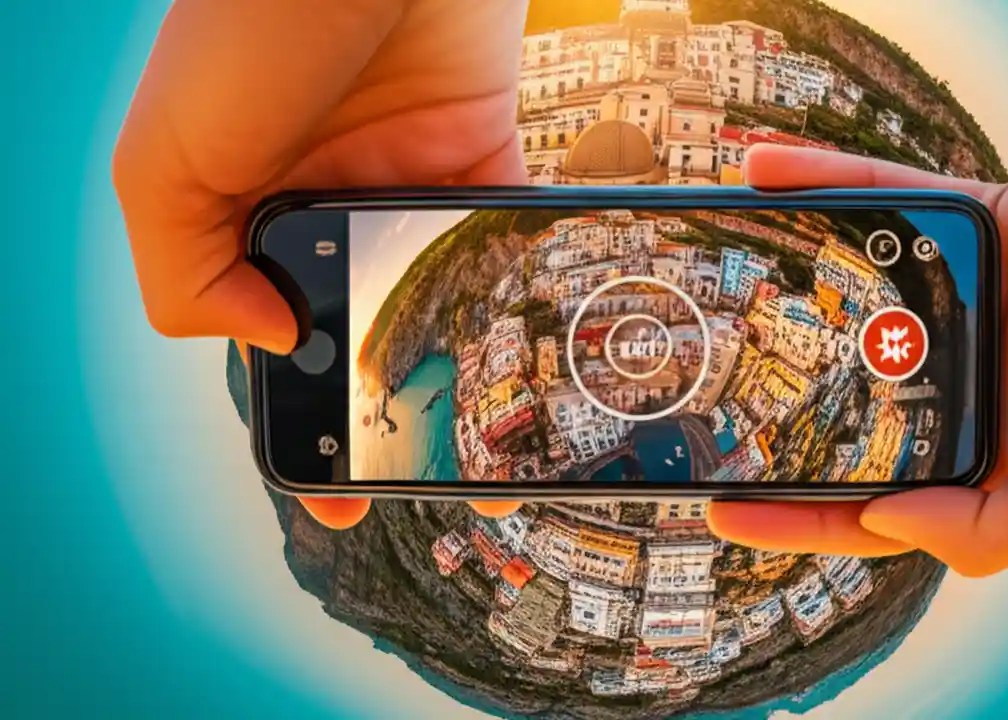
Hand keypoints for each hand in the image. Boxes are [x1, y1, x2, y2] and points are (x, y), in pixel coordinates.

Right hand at [116, 0, 529, 528]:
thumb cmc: (246, 29)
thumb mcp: (167, 161)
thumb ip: (186, 269)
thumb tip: (273, 345)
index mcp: (243, 218)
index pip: (272, 344)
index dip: (301, 427)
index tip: (332, 502)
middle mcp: (330, 208)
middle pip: (372, 331)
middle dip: (399, 409)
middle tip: (437, 480)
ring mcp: (409, 186)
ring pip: (446, 295)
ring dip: (473, 361)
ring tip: (505, 433)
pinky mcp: (482, 153)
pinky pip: (509, 231)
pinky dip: (527, 279)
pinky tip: (547, 339)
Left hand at [707, 134, 1007, 575]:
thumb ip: (985, 530)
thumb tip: (880, 522)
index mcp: (982, 454)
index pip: (867, 495)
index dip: (795, 511)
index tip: (721, 509)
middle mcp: (956, 381)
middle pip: (839, 396)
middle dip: (769, 398)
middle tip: (690, 397)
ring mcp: (952, 303)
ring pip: (844, 296)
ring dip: (776, 279)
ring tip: (705, 276)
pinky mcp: (961, 227)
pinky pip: (878, 203)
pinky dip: (823, 183)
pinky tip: (763, 173)